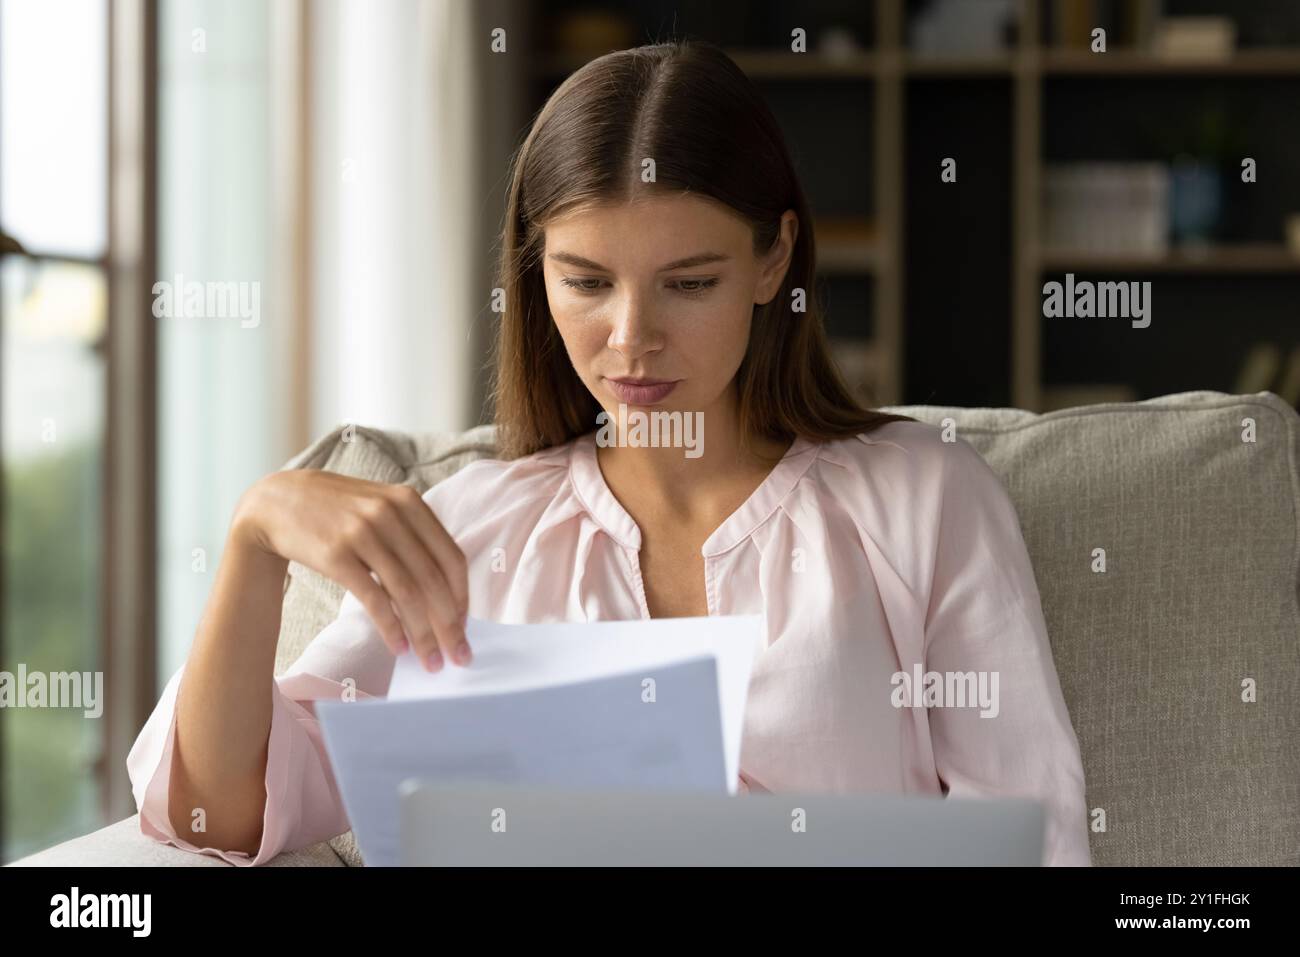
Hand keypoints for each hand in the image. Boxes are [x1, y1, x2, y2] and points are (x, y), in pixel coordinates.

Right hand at [233, 470, 469, 670]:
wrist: (277, 502)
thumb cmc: (338, 512)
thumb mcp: (381, 507)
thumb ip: (413, 535)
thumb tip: (447, 590)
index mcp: (409, 502)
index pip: (451, 558)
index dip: (463, 596)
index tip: (466, 625)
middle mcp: (390, 514)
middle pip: (433, 580)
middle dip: (450, 624)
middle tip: (458, 656)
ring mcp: (362, 533)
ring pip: (407, 593)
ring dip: (424, 633)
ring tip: (430, 660)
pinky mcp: (335, 554)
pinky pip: (373, 599)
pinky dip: (391, 627)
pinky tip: (399, 646)